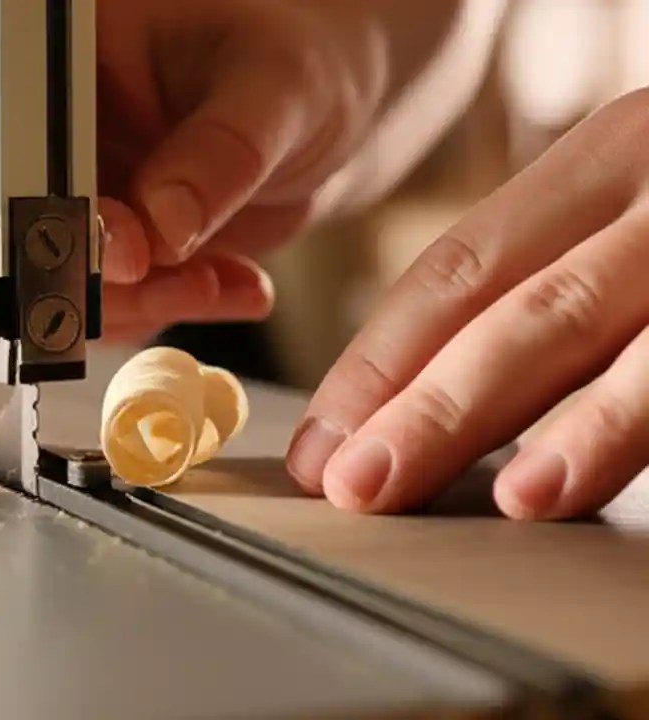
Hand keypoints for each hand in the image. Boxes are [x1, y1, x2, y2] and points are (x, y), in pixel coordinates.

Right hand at [0, 0, 406, 341]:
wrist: (316, 129)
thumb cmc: (288, 68)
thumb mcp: (277, 91)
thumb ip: (218, 154)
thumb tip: (155, 232)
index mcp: (39, 39)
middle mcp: (12, 119)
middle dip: (14, 258)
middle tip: (118, 268)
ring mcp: (28, 195)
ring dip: (94, 305)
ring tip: (205, 278)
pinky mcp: (62, 258)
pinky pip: (60, 313)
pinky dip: (141, 319)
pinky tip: (220, 285)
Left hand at [289, 88, 648, 520]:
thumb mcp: (622, 221)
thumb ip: (539, 293)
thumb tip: (411, 406)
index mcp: (603, 157)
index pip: (459, 269)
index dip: (379, 362)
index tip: (322, 445)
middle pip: (530, 307)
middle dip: (436, 406)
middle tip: (362, 486)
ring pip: (645, 340)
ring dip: (581, 428)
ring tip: (515, 495)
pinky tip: (625, 485)